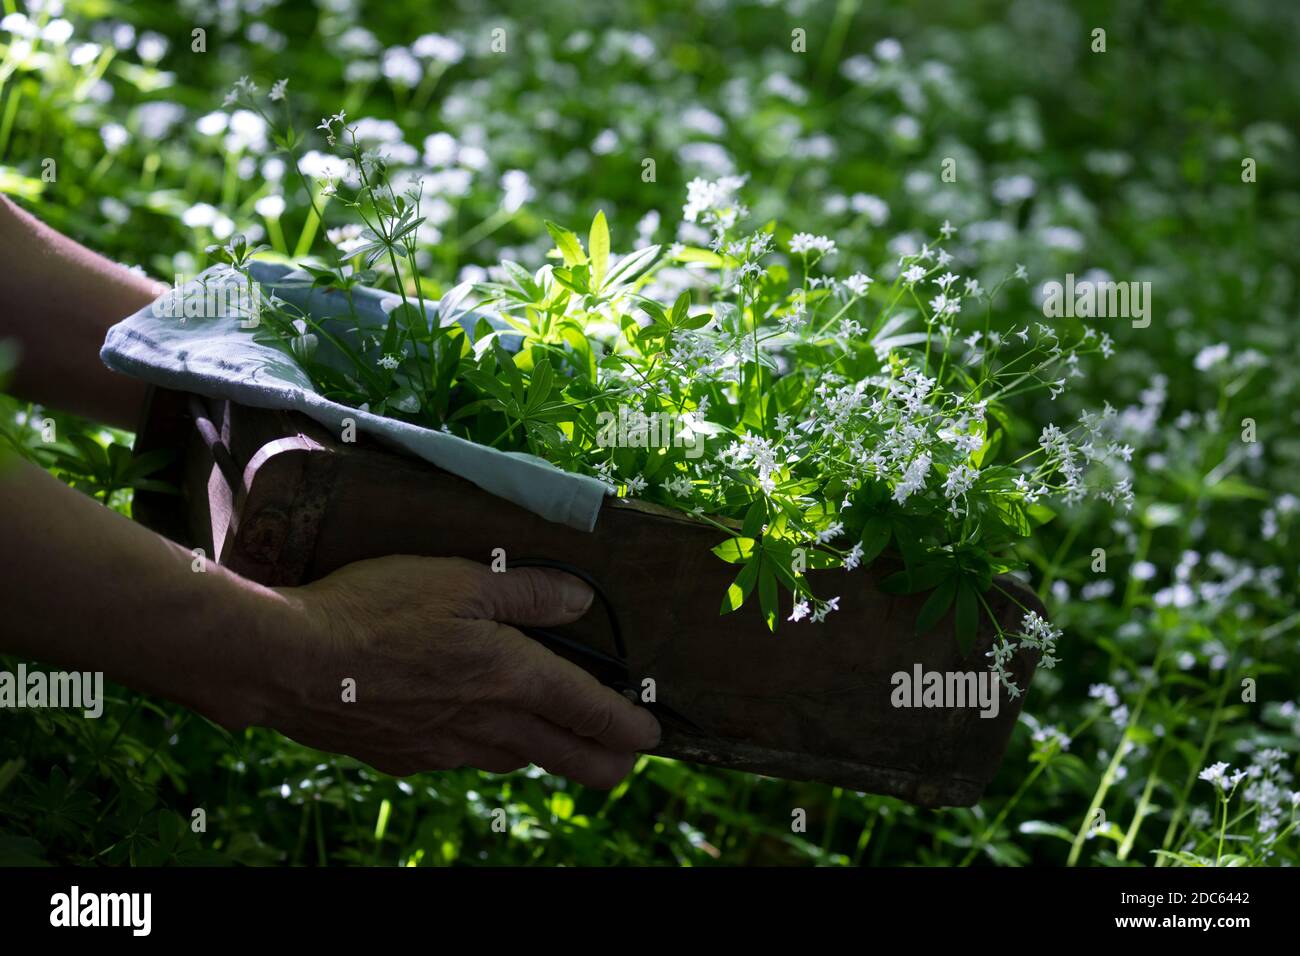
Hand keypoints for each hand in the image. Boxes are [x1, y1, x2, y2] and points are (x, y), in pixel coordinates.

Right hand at [259, 556, 661, 787]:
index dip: (630, 726)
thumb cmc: (378, 609)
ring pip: (516, 759)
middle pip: (569, 759)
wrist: (291, 663)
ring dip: (543, 749)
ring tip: (551, 732)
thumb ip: (528, 592)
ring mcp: (448, 750)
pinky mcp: (408, 759)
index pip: (592, 712)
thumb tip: (580, 599)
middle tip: (624, 757)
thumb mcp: (462, 580)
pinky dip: (485, 747)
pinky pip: (464, 759)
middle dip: (607, 762)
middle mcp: (490, 726)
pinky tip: (470, 727)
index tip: (651, 734)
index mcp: (513, 679)